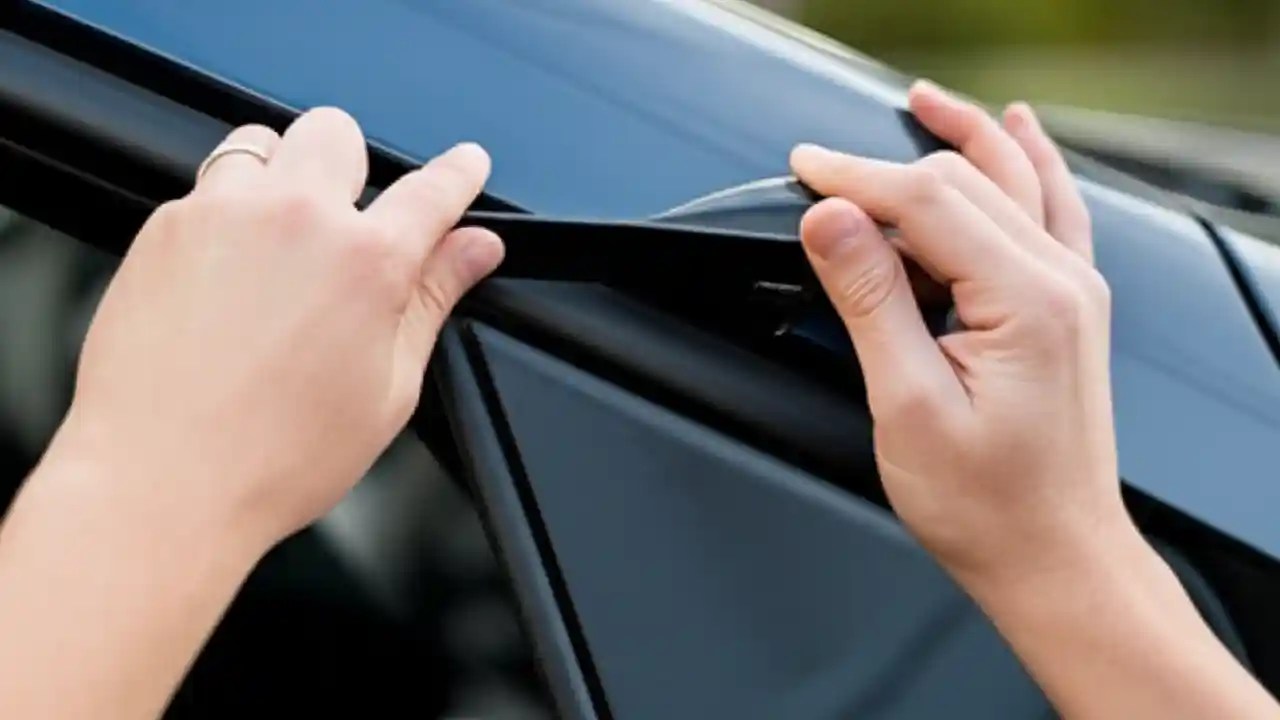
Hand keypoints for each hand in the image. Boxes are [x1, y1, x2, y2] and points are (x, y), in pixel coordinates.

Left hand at [50, 109, 503, 548]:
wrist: (161, 482)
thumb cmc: (274, 456)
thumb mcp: (389, 387)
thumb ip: (433, 301)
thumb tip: (474, 251)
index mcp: (367, 262)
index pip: (433, 191)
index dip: (460, 173)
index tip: (466, 164)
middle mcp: (296, 219)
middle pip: (337, 134)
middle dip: (355, 167)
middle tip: (351, 224)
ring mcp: (222, 215)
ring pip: (262, 142)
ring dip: (284, 176)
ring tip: (282, 241)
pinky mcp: (164, 229)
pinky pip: (205, 187)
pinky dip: (226, 213)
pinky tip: (229, 275)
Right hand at [791, 81, 1120, 587]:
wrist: (1055, 556)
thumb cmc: (987, 504)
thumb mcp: (908, 405)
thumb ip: (870, 301)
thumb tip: (830, 220)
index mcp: (1027, 301)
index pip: (928, 201)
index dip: (856, 178)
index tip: (802, 168)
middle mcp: (1062, 281)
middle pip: (967, 182)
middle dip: (887, 164)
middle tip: (818, 164)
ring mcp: (1073, 291)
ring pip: (1016, 180)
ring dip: (965, 137)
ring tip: (921, 104)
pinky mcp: (1068, 307)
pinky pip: (1052, 208)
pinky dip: (1028, 164)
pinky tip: (1018, 135)